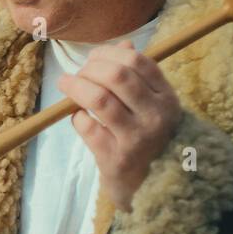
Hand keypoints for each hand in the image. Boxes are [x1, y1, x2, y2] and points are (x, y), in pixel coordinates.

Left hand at [56, 40, 181, 211]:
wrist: (157, 189)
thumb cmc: (150, 141)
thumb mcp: (154, 108)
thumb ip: (139, 78)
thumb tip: (122, 44)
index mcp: (167, 98)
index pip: (137, 61)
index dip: (109, 53)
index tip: (94, 58)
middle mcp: (156, 116)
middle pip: (117, 75)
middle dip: (90, 68)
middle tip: (77, 74)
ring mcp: (136, 139)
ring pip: (99, 98)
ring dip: (75, 87)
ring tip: (65, 84)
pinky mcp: (115, 159)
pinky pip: (87, 126)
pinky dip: (76, 117)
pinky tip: (78, 118)